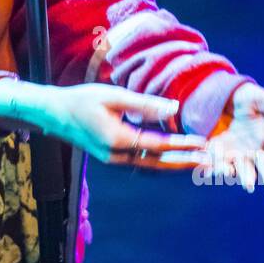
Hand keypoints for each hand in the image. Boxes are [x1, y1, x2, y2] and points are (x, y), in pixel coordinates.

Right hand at [50, 84, 211, 171]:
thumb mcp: (114, 96)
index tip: (202, 143)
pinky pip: (141, 162)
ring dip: (174, 165)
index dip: (182, 144)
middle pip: (158, 164)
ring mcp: (113, 160)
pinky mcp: (111, 158)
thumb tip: (174, 109)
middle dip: (185, 163)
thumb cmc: (82, 100)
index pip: (158, 145)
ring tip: (196, 162)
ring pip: (150, 166)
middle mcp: (116, 156)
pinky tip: (172, 156)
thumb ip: (145, 104)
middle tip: (209, 163)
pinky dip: (160, 161)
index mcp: (117, 140)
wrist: (54, 114)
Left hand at [199, 82, 263, 199]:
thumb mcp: (262, 101)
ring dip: (246, 177)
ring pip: (244, 171)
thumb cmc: (244, 98)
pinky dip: (221, 171)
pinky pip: (220, 167)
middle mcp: (255, 151)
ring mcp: (237, 155)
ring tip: (247, 184)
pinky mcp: (218, 156)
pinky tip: (222, 171)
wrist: (216, 97)